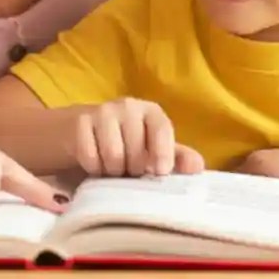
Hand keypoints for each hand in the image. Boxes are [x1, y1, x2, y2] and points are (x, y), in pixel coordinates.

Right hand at [72, 98, 204, 177]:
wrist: (80, 133)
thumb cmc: (124, 145)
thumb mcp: (152, 151)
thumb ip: (176, 158)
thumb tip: (197, 166)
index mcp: (151, 112)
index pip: (162, 129)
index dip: (163, 153)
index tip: (159, 172)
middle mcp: (128, 106)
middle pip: (136, 149)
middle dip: (133, 170)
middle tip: (129, 171)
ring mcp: (102, 111)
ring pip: (114, 155)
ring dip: (112, 171)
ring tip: (112, 169)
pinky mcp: (80, 122)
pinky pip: (90, 157)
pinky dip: (93, 168)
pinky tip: (95, 164)